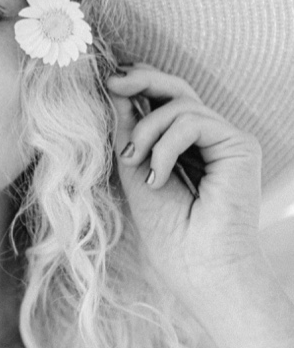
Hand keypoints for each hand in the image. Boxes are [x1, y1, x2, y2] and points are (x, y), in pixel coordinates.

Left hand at [107, 62, 267, 308]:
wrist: (198, 266)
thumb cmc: (168, 232)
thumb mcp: (135, 172)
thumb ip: (128, 134)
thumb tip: (114, 90)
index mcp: (184, 146)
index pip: (163, 102)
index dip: (138, 85)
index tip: (108, 81)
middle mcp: (208, 139)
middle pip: (177, 89)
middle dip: (141, 80)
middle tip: (111, 83)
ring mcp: (226, 141)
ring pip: (180, 104)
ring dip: (146, 131)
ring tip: (135, 165)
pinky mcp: (240, 145)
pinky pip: (193, 121)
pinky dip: (165, 145)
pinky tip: (157, 176)